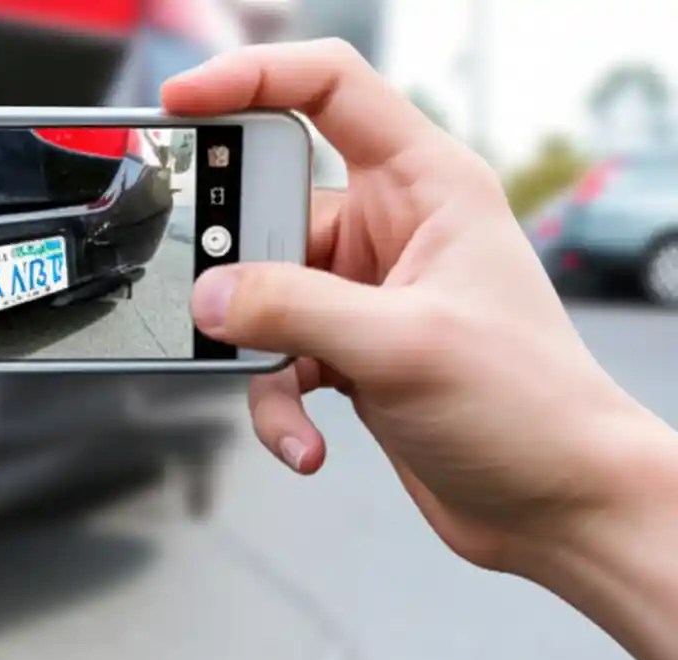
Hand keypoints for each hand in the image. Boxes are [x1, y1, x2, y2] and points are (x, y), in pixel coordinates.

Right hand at [166, 40, 672, 571]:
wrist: (556, 502)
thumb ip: (293, 310)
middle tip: (219, 301)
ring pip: (261, 295)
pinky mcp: (346, 349)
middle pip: (271, 204)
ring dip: (258, 354)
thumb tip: (209, 295)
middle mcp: (390, 228)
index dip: (252, 78)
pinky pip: (275, 357)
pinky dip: (274, 402)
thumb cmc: (530, 406)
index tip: (182, 102)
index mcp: (424, 185)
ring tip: (288, 398)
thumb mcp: (402, 344)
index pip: (330, 88)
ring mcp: (363, 291)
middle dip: (237, 262)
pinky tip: (305, 441)